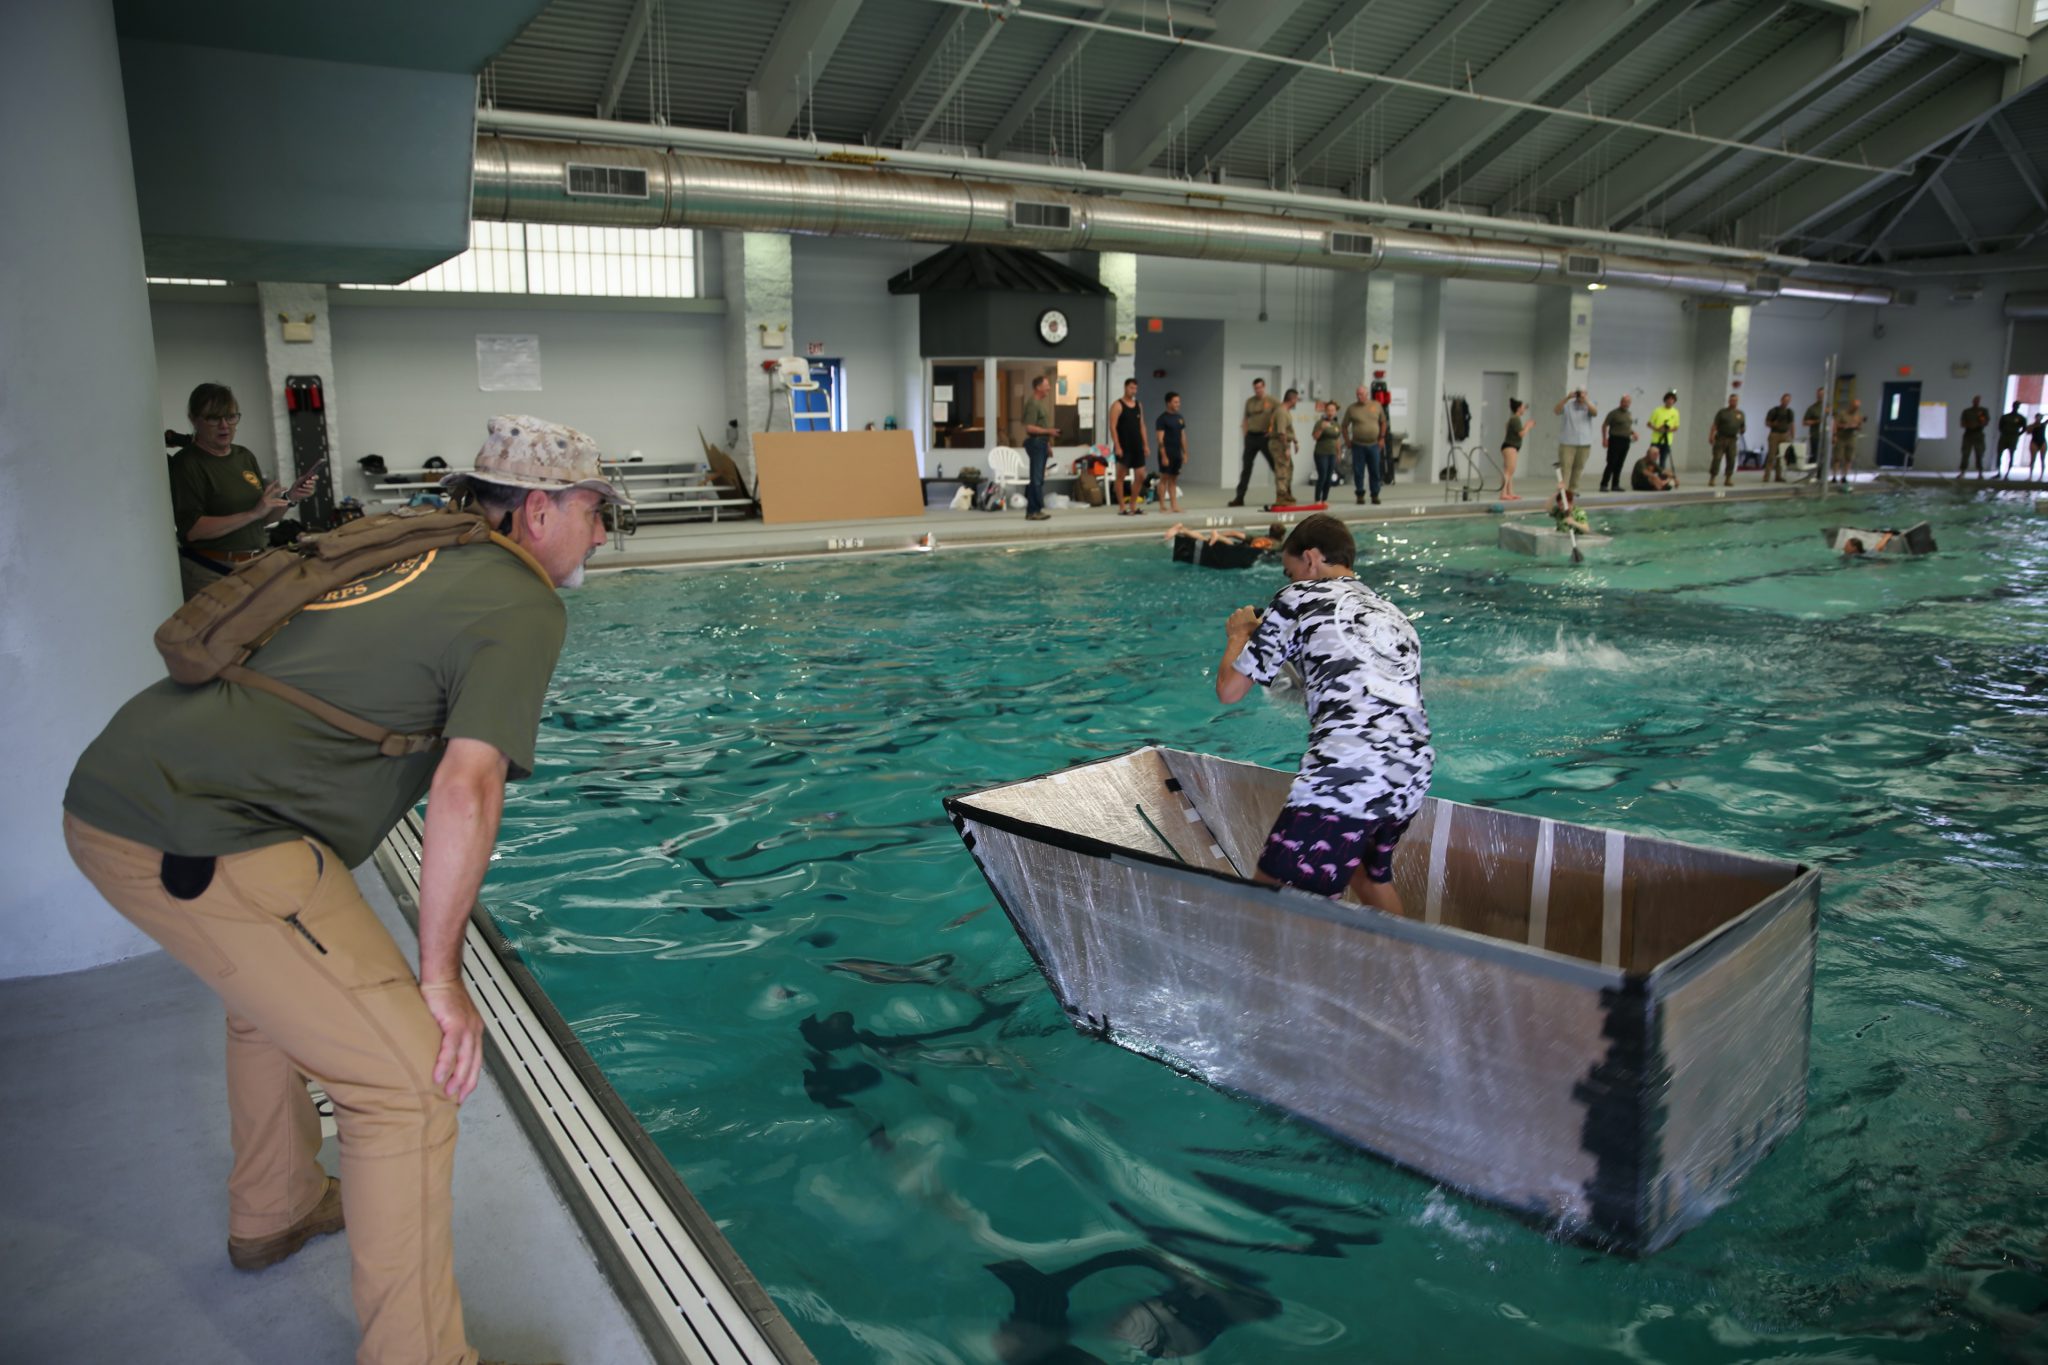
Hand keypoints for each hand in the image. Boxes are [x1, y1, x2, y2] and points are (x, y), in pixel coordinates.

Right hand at [257, 481, 289, 516]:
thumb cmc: (259, 509)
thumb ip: (269, 500)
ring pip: (276, 499)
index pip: (268, 488)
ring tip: (287, 501)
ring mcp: (266, 500)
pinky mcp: (268, 505)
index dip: (272, 484)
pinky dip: (281, 504)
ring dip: (283, 500)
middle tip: (286, 487)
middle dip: (280, 489)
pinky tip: (285, 504)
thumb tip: (277, 500)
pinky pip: (276, 504)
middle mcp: (265, 496)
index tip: (277, 480)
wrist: (255, 513)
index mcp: (263, 495)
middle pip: (273, 491)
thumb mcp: (264, 502)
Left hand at [287, 470, 320, 501]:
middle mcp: (313, 484)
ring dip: (306, 486)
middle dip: (310, 481)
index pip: (316, 477)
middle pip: (314, 482)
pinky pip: (309, 491)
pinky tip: (299, 489)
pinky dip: (303, 489)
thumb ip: (304, 477)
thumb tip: (308, 476)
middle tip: (306, 482)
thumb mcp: (300, 480)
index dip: (315, 477)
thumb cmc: (297, 484)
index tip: (312, 477)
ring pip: (311, 486)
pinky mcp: (311, 493)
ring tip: (302, 485)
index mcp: (311, 479)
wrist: (294, 492)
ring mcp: (312, 489)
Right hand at [420, 978, 484, 1100]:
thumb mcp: (449, 1019)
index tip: (463, 1093)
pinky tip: (438, 1076)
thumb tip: (436, 1053)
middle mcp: (474, 1030)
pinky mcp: (455, 1023)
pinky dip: (444, 1064)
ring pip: (465, 1059)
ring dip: (457, 1078)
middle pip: (474, 1063)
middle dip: (467, 1084)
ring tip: (448, 1093)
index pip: (476, 1059)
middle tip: (457, 1100)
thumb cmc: (442, 996)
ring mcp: (466, 1027)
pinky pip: (451, 1048)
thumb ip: (447, 1036)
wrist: (441, 976)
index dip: (471, 1077)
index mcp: (474, 1030)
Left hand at [1226, 605, 1259, 636]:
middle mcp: (1239, 610)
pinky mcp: (1227, 621)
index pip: (1251, 608)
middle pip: (1243, 611)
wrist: (1239, 638)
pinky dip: (1234, 623)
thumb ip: (1260, 618)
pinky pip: (1232, 621)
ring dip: (1239, 619)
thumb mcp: (1259, 623)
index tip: (1254, 617)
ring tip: (1241, 626)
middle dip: (1245, 615)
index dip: (1253, 612)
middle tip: (1247, 622)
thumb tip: (1260, 616)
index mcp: (1247, 609)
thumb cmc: (1250, 630)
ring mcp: (1232, 615)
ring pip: (1237, 616)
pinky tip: (1236, 629)